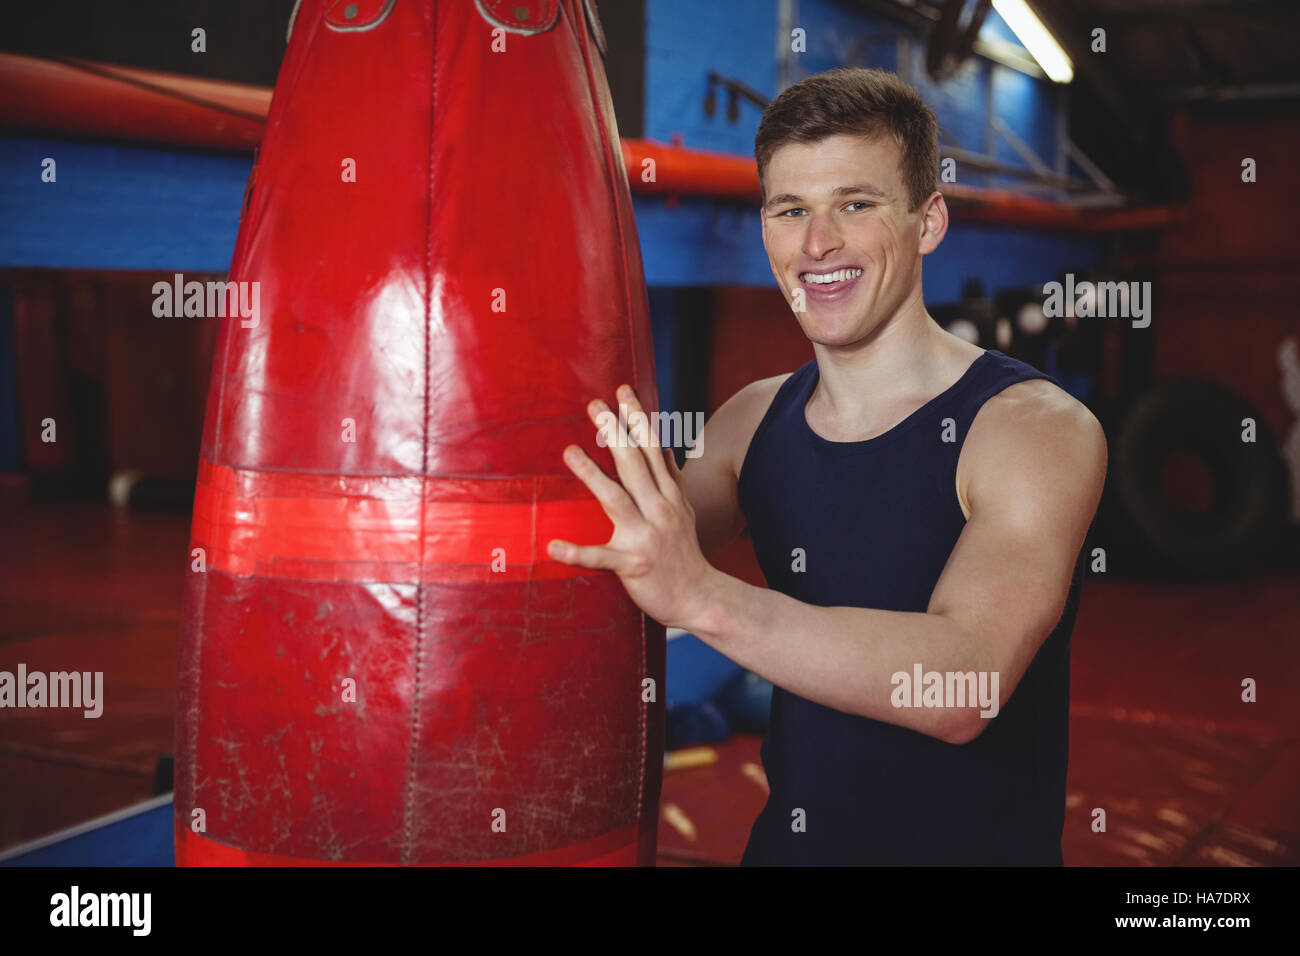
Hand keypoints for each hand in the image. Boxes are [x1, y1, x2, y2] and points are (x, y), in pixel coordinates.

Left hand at [547, 384, 714, 628]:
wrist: (700, 598)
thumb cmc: (685, 553)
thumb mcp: (684, 509)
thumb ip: (671, 478)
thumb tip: (665, 445)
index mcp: (669, 495)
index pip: (653, 449)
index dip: (637, 419)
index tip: (623, 391)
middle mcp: (660, 510)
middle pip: (634, 464)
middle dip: (614, 432)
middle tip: (594, 405)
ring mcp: (646, 537)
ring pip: (616, 500)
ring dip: (592, 475)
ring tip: (570, 451)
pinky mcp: (632, 565)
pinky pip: (600, 558)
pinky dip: (576, 553)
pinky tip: (553, 546)